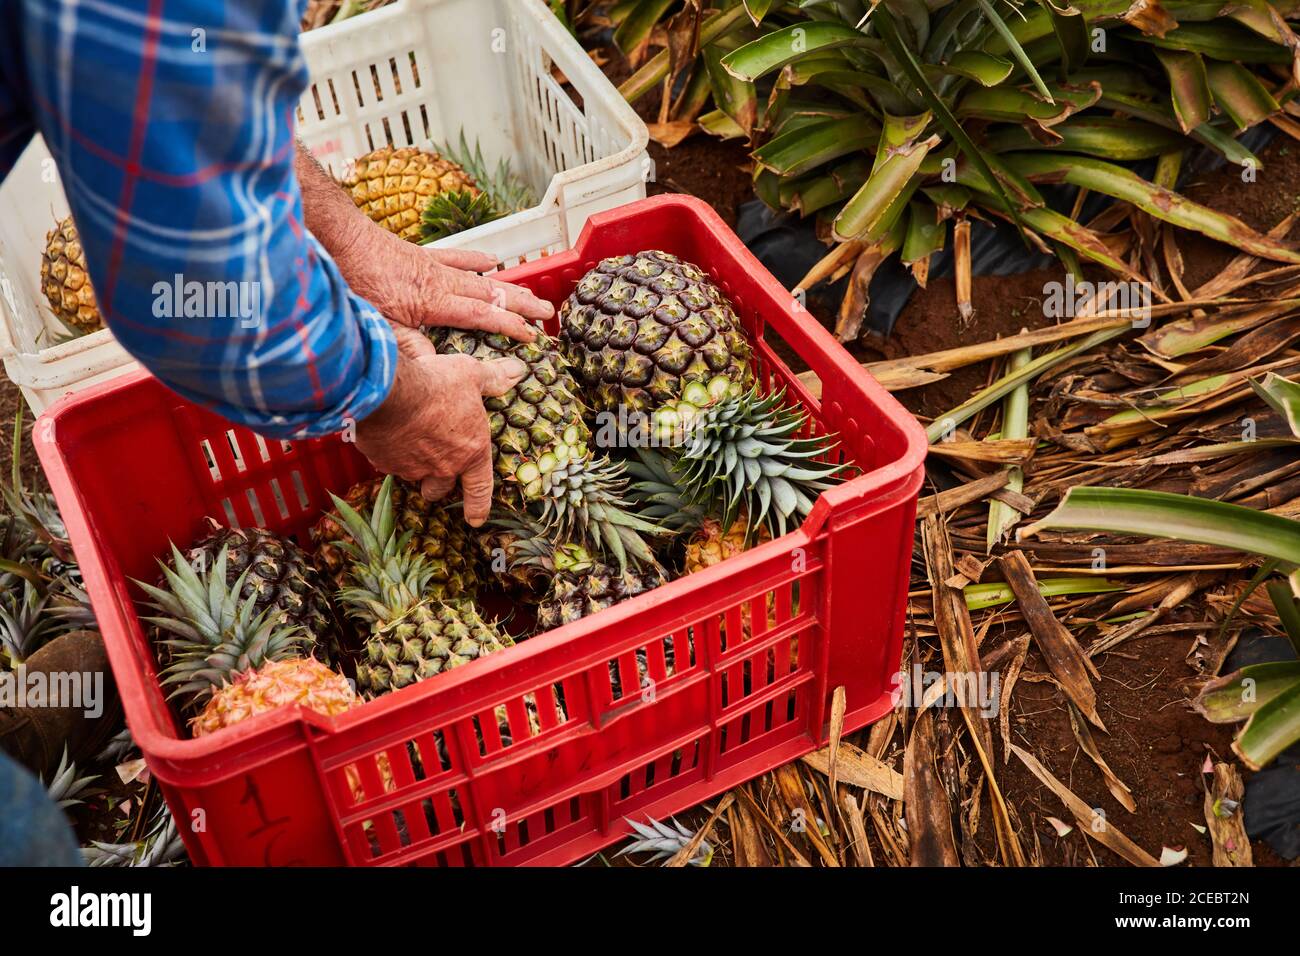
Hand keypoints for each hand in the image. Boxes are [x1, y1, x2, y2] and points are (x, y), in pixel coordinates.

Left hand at [336, 223, 551, 340]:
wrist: (338, 240)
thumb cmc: (354, 284)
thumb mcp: (380, 326)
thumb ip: (411, 348)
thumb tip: (437, 367)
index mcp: (435, 302)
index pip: (483, 316)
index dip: (510, 327)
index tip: (531, 337)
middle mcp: (441, 282)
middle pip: (492, 294)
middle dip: (522, 305)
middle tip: (547, 313)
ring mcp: (433, 266)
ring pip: (480, 278)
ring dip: (508, 286)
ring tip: (530, 292)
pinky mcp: (420, 255)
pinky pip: (456, 257)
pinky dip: (476, 260)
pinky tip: (491, 260)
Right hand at [354, 327, 523, 525]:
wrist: (389, 391)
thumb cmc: (436, 384)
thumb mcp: (471, 374)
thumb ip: (493, 377)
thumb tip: (518, 370)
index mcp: (471, 452)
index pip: (479, 488)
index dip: (479, 506)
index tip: (476, 520)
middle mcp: (443, 467)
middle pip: (439, 490)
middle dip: (437, 488)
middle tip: (434, 481)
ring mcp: (412, 468)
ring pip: (413, 476)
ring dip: (413, 468)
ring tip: (408, 447)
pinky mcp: (386, 462)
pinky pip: (388, 463)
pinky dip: (389, 454)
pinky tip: (386, 435)